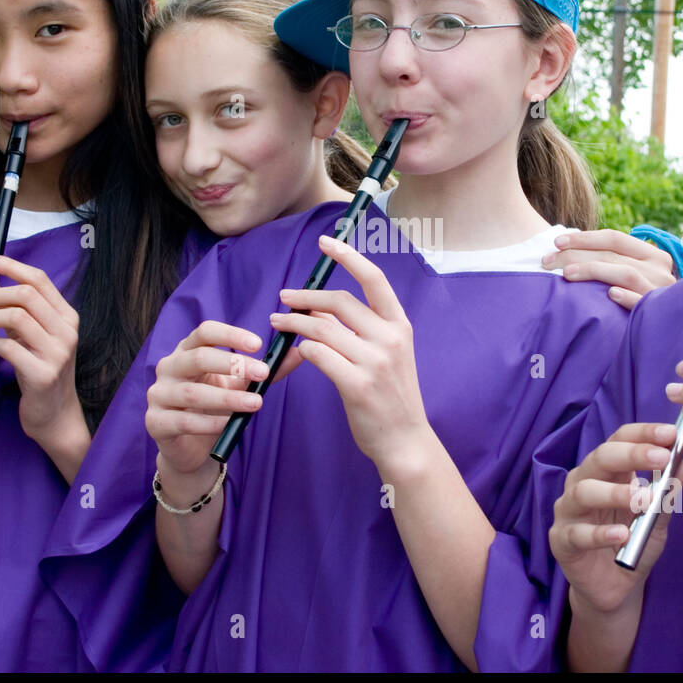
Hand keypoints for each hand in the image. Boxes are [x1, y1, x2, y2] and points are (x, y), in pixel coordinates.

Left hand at [0, 253, 81, 446]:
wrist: (54, 414)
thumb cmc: (38, 371)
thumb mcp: (32, 337)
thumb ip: (13, 311)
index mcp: (67, 317)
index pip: (39, 280)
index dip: (10, 266)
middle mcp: (67, 331)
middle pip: (26, 295)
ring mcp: (58, 353)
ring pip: (17, 318)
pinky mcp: (43, 375)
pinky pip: (10, 349)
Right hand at [146, 320, 303, 474]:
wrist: (192, 448)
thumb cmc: (215, 408)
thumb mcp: (241, 386)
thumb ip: (266, 370)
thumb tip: (299, 352)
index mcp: (188, 350)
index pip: (205, 332)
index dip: (230, 335)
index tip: (258, 343)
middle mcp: (169, 367)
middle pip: (197, 358)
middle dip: (232, 364)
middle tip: (263, 372)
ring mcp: (158, 394)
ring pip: (192, 393)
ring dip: (226, 398)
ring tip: (255, 404)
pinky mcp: (155, 422)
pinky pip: (182, 421)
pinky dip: (208, 423)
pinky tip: (228, 425)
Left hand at [268, 235, 430, 471]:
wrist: (405, 440)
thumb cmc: (391, 396)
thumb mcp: (385, 355)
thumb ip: (358, 329)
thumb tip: (319, 308)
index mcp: (400, 326)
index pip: (375, 279)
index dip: (348, 257)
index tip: (325, 242)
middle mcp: (390, 338)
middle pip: (339, 301)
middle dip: (306, 296)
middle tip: (284, 298)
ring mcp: (375, 362)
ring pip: (322, 328)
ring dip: (293, 322)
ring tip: (277, 322)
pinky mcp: (356, 385)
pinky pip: (318, 355)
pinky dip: (301, 349)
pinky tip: (294, 353)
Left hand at [541, 230, 675, 308]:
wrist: (675, 325)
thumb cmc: (644, 295)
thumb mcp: (637, 272)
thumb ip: (614, 261)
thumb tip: (570, 249)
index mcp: (653, 254)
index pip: (614, 238)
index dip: (584, 238)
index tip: (557, 242)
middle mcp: (659, 268)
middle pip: (612, 255)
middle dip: (577, 255)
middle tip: (548, 261)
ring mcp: (661, 290)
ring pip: (625, 273)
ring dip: (593, 271)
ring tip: (567, 274)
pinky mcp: (659, 312)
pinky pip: (643, 303)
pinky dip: (627, 297)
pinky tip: (610, 295)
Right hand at [550, 422, 682, 614]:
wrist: (615, 587)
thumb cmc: (633, 544)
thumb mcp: (657, 519)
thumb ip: (667, 495)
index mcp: (605, 471)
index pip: (618, 441)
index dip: (643, 434)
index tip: (671, 433)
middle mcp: (582, 483)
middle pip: (600, 458)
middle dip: (631, 454)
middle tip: (661, 457)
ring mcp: (568, 511)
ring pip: (584, 492)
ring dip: (615, 493)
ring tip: (644, 499)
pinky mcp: (561, 540)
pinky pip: (578, 533)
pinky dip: (601, 534)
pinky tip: (622, 536)